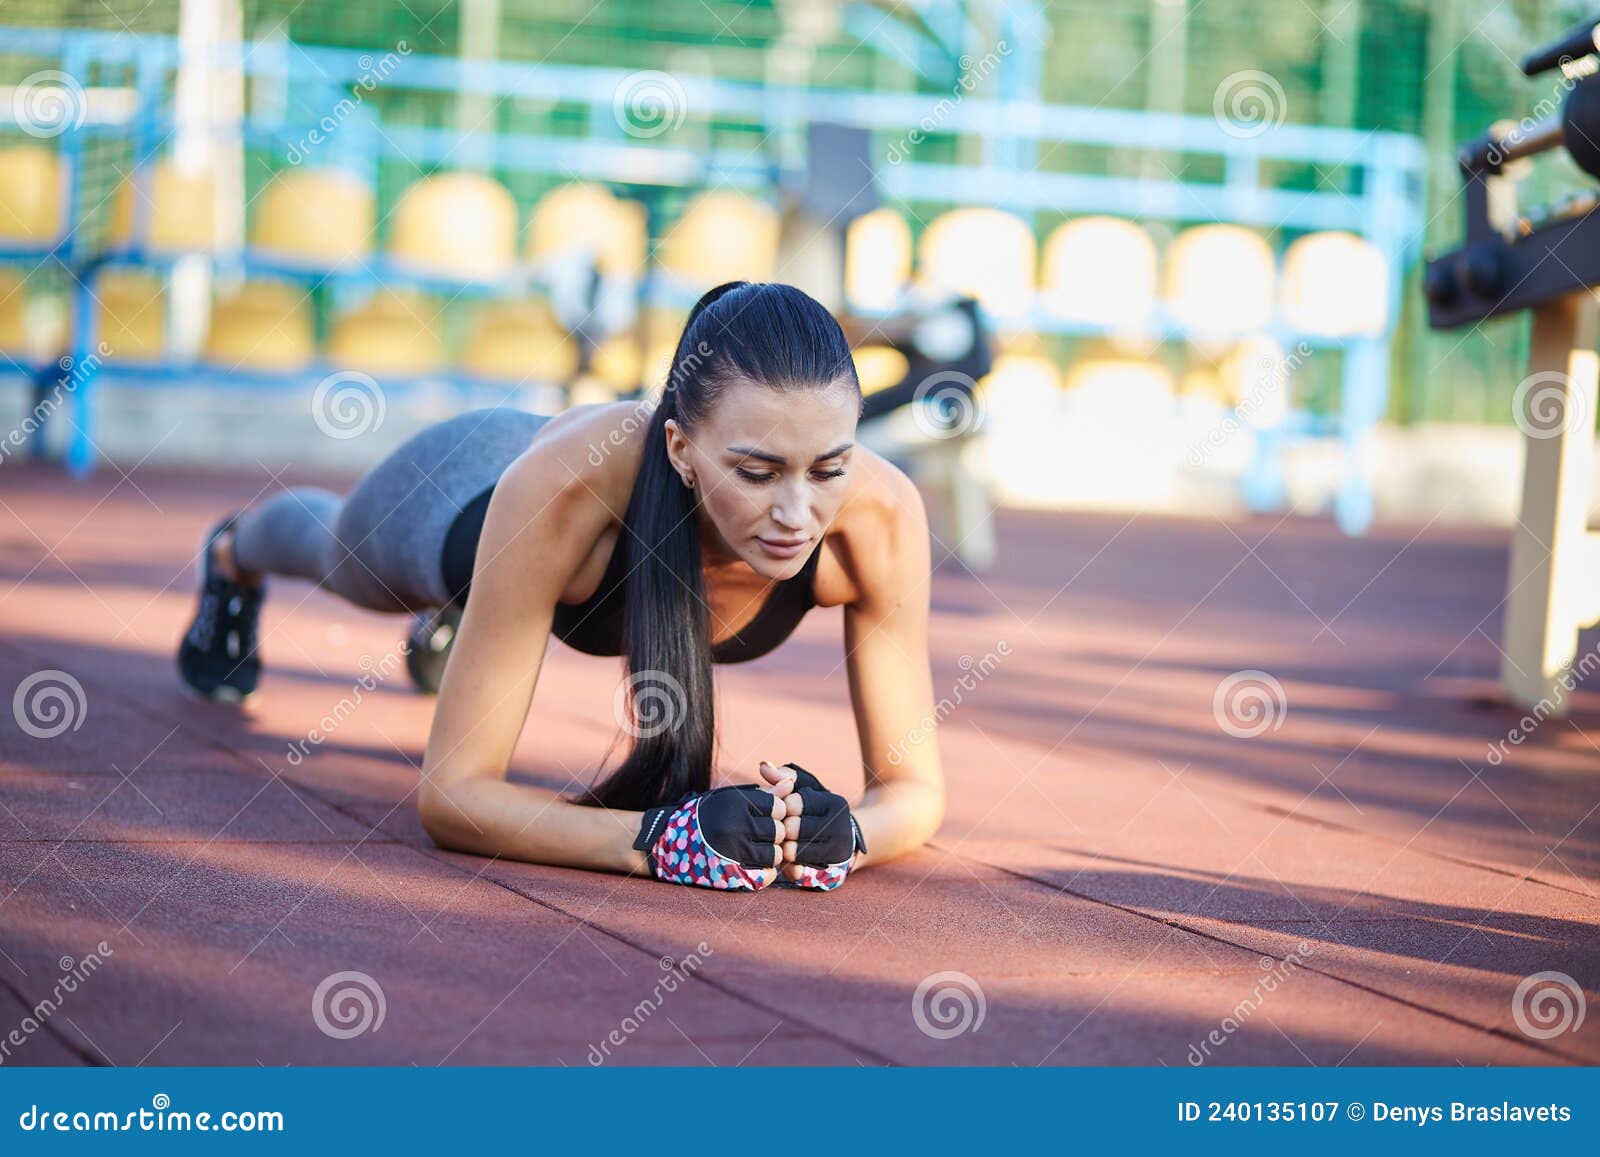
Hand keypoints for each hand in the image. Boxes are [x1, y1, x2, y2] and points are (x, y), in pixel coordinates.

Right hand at [634, 772, 793, 890]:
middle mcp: (734, 827)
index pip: (778, 806)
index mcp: (734, 804)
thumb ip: (763, 793)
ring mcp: (732, 854)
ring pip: (775, 855)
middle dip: (775, 834)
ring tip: (757, 849)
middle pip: (779, 831)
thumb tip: (791, 785)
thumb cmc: (705, 817)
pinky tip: (753, 864)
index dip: (776, 812)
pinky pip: (765, 876)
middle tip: (762, 834)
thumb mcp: (729, 798)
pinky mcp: (730, 876)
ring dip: (771, 854)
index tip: (765, 815)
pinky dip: (765, 872)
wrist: (666, 844)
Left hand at [758, 761, 866, 890]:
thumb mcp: (807, 789)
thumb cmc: (817, 809)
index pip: (794, 804)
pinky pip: (799, 868)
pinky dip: (787, 864)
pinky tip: (786, 858)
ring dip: (781, 847)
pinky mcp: (830, 869)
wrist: (846, 840)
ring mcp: (837, 849)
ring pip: (795, 850)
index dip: (781, 808)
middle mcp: (840, 826)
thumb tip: (763, 765)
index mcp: (833, 802)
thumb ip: (785, 777)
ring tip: (778, 842)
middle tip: (775, 830)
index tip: (781, 810)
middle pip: (793, 828)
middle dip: (780, 829)